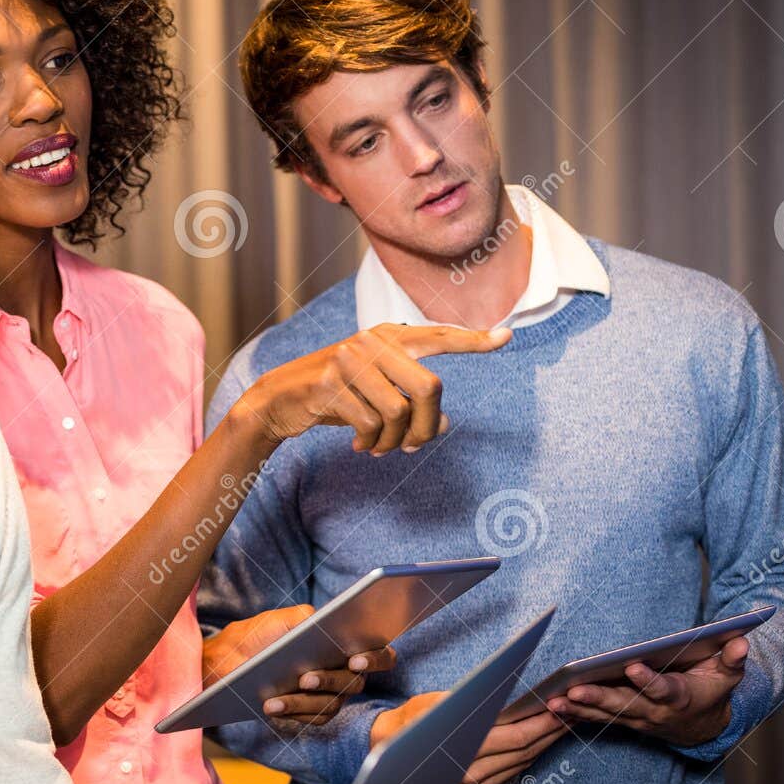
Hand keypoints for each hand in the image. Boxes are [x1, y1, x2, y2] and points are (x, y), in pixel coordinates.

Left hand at [202, 604, 396, 724]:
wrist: (228, 660)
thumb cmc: (259, 635)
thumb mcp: (281, 619)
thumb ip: (306, 617)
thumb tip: (324, 622)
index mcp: (343, 646)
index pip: (380, 654)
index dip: (376, 658)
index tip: (355, 659)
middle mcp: (343, 672)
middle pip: (354, 683)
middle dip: (329, 680)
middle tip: (305, 677)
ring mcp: (329, 695)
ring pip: (331, 704)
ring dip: (303, 700)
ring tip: (275, 698)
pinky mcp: (311, 712)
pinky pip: (312, 718)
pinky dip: (292, 711)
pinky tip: (271, 705)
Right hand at [236, 323, 510, 454]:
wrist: (278, 400)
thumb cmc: (336, 395)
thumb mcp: (376, 392)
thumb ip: (410, 401)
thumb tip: (445, 426)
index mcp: (387, 335)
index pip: (438, 336)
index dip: (473, 340)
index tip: (506, 338)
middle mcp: (370, 341)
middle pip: (429, 388)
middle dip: (427, 426)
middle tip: (414, 446)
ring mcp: (349, 360)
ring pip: (400, 412)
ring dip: (394, 441)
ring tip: (380, 448)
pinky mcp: (330, 384)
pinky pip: (371, 424)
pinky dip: (371, 443)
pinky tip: (360, 445)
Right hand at [371, 693, 568, 783]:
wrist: (393, 747)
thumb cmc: (417, 718)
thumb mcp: (442, 701)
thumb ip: (477, 703)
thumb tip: (515, 697)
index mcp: (462, 749)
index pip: (516, 737)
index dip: (542, 722)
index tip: (560, 706)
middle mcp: (470, 774)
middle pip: (525, 751)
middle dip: (550, 730)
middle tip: (571, 710)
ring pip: (523, 763)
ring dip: (545, 742)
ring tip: (561, 721)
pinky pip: (513, 772)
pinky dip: (530, 754)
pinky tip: (540, 739)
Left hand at [546, 637, 748, 746]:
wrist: (703, 727)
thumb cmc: (711, 691)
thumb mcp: (727, 676)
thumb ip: (732, 660)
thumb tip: (742, 642)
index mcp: (679, 698)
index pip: (663, 690)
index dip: (649, 681)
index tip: (632, 667)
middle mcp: (654, 711)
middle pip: (625, 705)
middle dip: (600, 698)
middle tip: (576, 690)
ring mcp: (636, 718)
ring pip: (605, 714)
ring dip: (579, 709)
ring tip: (554, 701)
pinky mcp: (622, 720)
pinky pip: (595, 719)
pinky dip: (574, 714)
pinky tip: (550, 707)